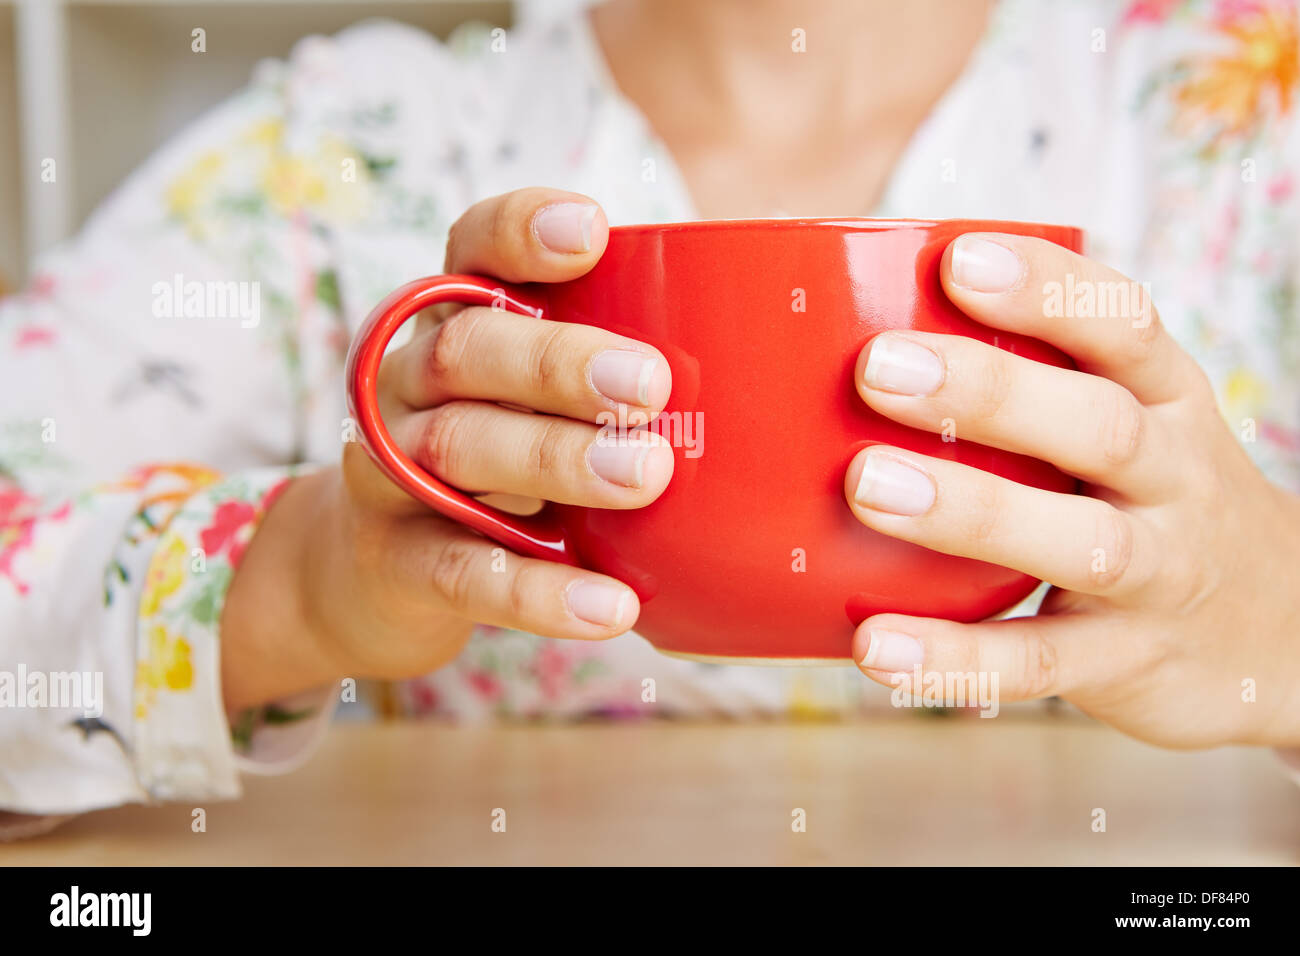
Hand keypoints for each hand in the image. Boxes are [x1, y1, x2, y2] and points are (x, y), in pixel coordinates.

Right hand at [221, 189, 672, 710]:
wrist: (375, 575)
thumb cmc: (497, 469)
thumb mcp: (536, 405)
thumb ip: (610, 379)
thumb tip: (770, 371)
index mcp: (458, 325)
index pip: (471, 250)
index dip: (521, 231)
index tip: (591, 232)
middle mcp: (411, 383)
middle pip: (466, 350)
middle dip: (557, 362)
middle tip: (648, 387)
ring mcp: (390, 471)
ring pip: (456, 448)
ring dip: (553, 459)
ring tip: (643, 477)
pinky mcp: (393, 559)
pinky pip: (461, 571)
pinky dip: (537, 589)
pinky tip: (610, 605)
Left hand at [846, 232, 1299, 748]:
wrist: (1281, 632)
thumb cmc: (1155, 502)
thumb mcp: (1132, 427)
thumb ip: (1034, 389)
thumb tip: (850, 337)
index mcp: (1167, 402)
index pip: (1122, 326)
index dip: (1044, 291)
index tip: (958, 259)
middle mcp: (1175, 478)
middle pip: (1097, 424)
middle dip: (990, 390)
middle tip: (880, 366)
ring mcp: (1158, 575)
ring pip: (1077, 540)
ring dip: (971, 510)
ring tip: (868, 486)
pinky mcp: (1127, 662)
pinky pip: (1041, 663)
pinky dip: (958, 658)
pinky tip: (877, 646)